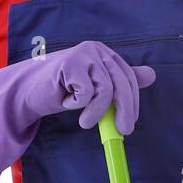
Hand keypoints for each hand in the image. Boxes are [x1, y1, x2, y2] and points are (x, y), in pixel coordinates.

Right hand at [22, 40, 155, 132]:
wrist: (31, 92)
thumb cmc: (63, 91)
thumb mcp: (95, 88)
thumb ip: (119, 82)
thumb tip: (152, 75)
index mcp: (105, 54)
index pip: (128, 78)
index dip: (132, 103)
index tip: (128, 124)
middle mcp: (96, 50)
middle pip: (121, 83)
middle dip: (125, 110)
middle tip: (123, 132)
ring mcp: (83, 54)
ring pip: (105, 90)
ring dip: (96, 112)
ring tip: (84, 121)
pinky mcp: (70, 64)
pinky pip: (85, 93)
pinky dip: (77, 105)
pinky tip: (65, 100)